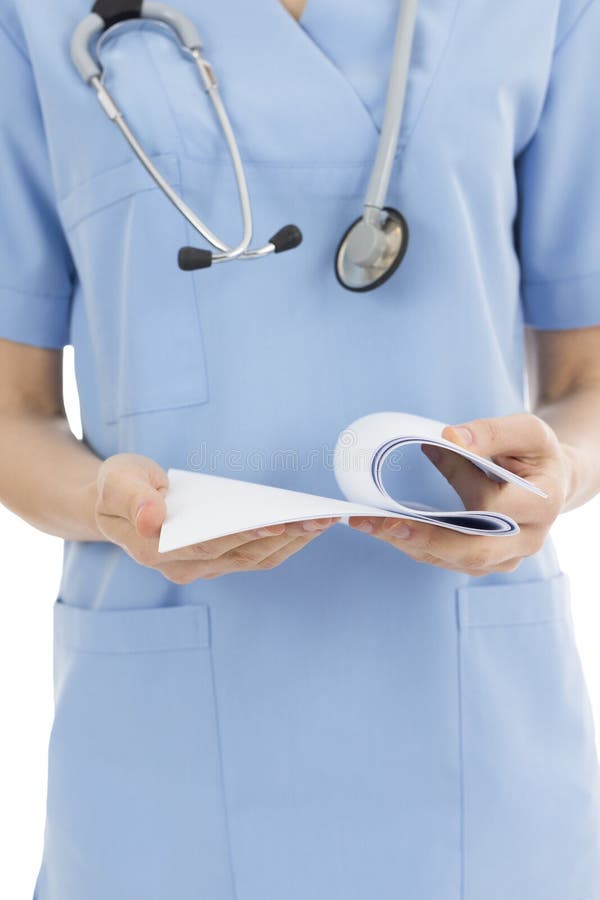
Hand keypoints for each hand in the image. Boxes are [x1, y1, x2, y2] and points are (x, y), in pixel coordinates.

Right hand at [95, 454, 337, 582]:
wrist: (115, 503)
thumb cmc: (118, 486)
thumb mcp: (117, 480)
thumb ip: (133, 498)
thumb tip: (153, 518)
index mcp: (155, 550)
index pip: (207, 546)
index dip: (242, 536)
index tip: (276, 524)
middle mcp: (182, 567)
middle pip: (240, 554)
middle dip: (282, 536)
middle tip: (318, 518)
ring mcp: (203, 567)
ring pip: (255, 559)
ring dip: (291, 542)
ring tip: (322, 519)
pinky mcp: (219, 561)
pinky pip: (258, 557)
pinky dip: (285, 543)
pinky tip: (306, 524)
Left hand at [349, 413, 577, 575]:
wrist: (549, 480)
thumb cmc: (536, 453)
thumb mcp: (528, 431)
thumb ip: (493, 432)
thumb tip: (451, 438)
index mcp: (543, 504)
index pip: (498, 506)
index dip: (462, 484)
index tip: (428, 458)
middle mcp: (526, 540)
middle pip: (473, 550)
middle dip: (423, 537)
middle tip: (379, 522)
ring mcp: (504, 557)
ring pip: (451, 559)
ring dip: (406, 542)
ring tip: (366, 522)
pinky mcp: (482, 562)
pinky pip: (442, 558)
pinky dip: (410, 542)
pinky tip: (380, 526)